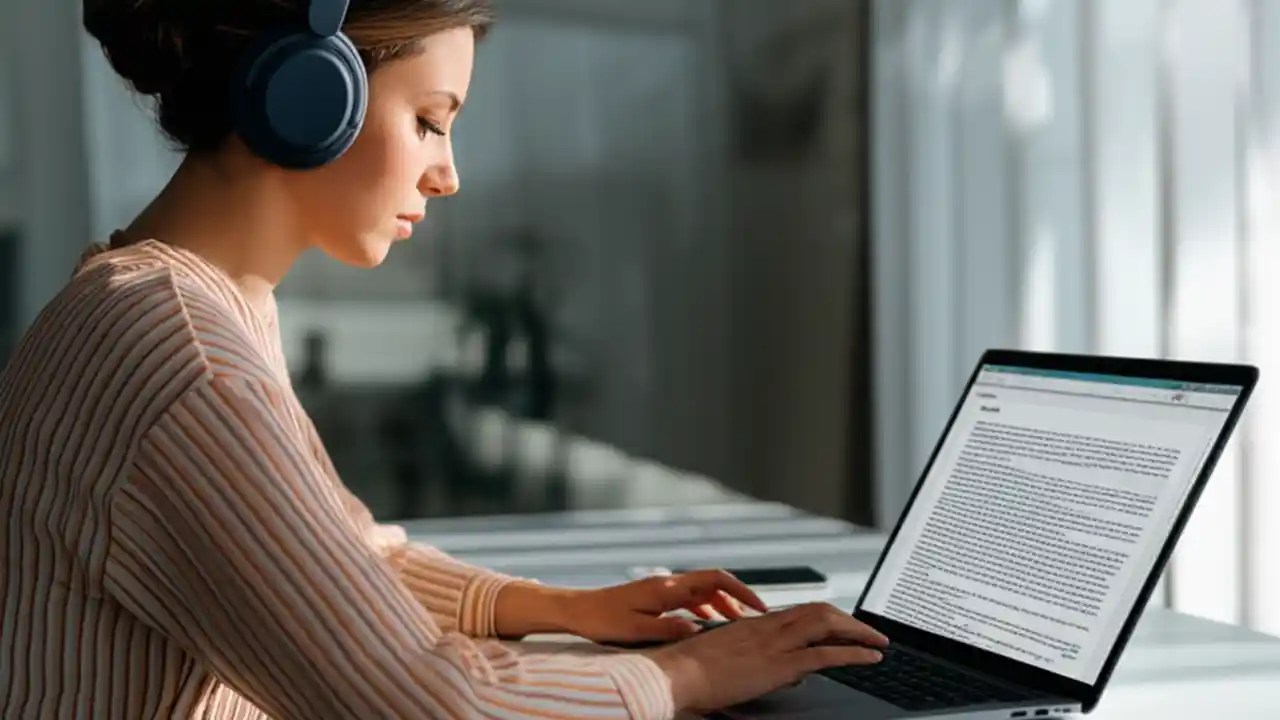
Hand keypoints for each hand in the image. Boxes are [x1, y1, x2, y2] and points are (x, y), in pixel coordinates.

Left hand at [562, 570, 768, 643]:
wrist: (578, 610)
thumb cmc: (602, 619)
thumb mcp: (636, 629)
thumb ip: (669, 629)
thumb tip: (700, 631)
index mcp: (667, 587)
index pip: (714, 580)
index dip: (740, 590)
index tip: (758, 606)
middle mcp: (669, 584)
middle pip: (714, 584)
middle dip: (738, 599)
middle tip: (755, 619)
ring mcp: (664, 590)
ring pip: (703, 593)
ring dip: (723, 607)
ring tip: (737, 626)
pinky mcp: (658, 598)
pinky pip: (690, 601)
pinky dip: (706, 611)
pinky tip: (709, 627)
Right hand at [643, 602, 889, 713]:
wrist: (677, 674)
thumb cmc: (693, 672)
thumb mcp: (729, 658)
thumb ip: (759, 659)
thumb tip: (791, 672)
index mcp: (755, 624)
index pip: (801, 612)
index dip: (828, 618)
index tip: (844, 626)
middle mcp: (769, 626)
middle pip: (820, 611)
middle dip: (850, 621)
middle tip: (870, 632)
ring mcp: (775, 643)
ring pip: (828, 624)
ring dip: (858, 632)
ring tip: (878, 642)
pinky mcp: (779, 663)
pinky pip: (826, 653)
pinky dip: (854, 653)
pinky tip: (870, 657)